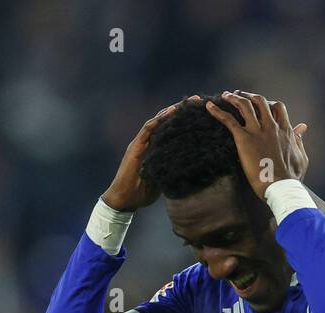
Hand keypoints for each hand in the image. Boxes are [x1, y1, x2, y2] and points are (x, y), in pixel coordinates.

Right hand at [102, 97, 198, 211]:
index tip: (199, 113)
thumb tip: (192, 170)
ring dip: (171, 110)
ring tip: (186, 103)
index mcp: (155, 149)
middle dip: (181, 110)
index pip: (171, 130)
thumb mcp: (164, 179)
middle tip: (197, 100)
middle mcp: (148, 143)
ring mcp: (141, 143)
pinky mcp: (136, 147)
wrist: (125, 199)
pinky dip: (159, 120)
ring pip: (158, 121)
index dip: (184, 121)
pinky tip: (170, 112)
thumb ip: (173, 170)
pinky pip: (148, 129)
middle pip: (166, 121)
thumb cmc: (142, 192)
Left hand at [206, 91, 308, 199]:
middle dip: (249, 96)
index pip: (277, 108)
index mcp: (285, 130)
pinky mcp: (244, 139)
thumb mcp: (301, 156)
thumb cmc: (292, 177)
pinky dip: (217, 112)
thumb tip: (302, 127)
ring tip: (226, 95)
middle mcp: (271, 126)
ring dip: (234, 98)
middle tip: (241, 96)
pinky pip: (229, 120)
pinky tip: (209, 106)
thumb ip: (299, 140)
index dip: (269, 103)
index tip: (262, 106)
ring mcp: (257, 131)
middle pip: (260, 101)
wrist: (280, 187)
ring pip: (244, 105)